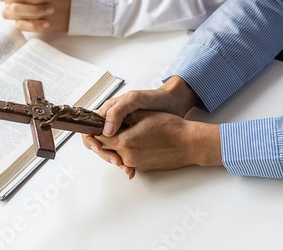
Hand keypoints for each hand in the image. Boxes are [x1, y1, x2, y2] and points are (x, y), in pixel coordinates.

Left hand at [83, 76, 200, 178]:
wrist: (190, 144)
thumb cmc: (170, 127)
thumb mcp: (141, 115)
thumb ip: (120, 119)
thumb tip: (105, 122)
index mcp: (124, 141)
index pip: (97, 137)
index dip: (92, 130)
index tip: (92, 125)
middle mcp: (127, 156)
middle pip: (103, 148)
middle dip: (102, 138)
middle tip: (105, 128)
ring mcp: (134, 164)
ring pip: (115, 154)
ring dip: (115, 144)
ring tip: (124, 131)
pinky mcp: (142, 167)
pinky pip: (127, 159)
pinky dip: (126, 151)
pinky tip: (135, 141)